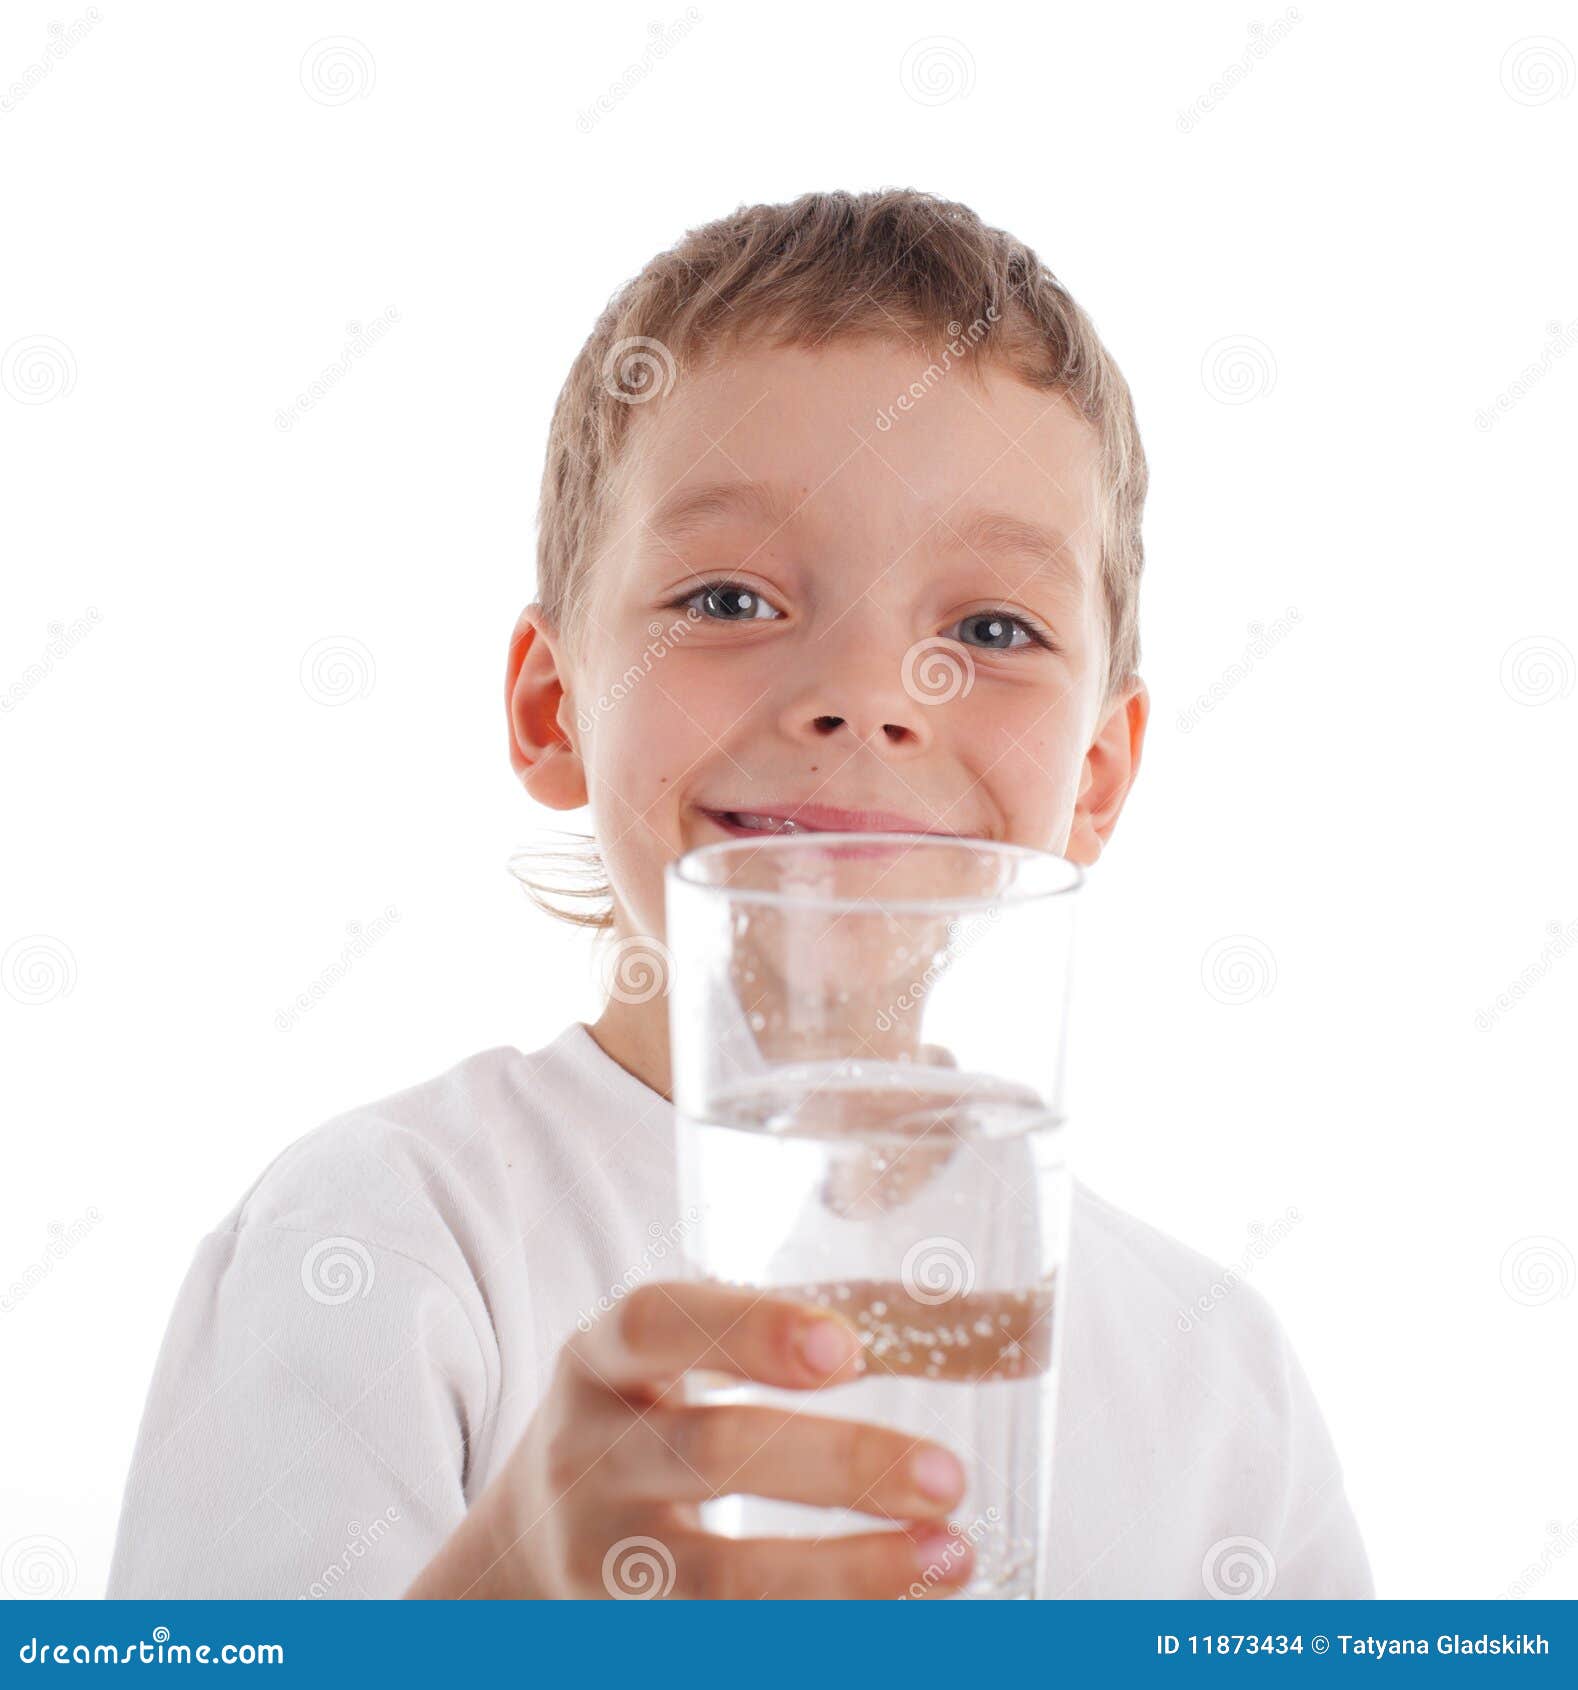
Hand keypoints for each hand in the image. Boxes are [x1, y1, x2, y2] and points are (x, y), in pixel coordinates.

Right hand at [408, 1280, 973, 1598]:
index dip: (749, 1330)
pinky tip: (906, 1621)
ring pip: (719, 1579)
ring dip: (848, 1573)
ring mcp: (600, 1561)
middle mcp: (587, 1456)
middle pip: (707, 1455)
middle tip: (948, 1476)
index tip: (847, 1349)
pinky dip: (820, 1634)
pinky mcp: (628, 1636)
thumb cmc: (654, 1418)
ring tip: (952, 1557)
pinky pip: (723, 1642)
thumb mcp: (692, 1361)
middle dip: (838, 1465)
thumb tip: (1019, 1326)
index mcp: (602, 1359)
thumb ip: (824, 1330)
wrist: (525, 1549)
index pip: (656, 1323)